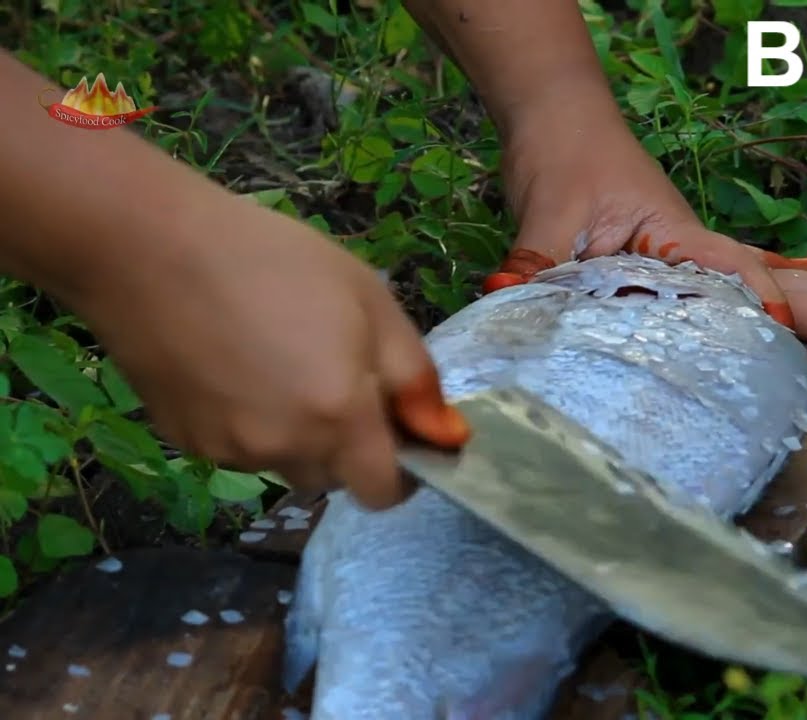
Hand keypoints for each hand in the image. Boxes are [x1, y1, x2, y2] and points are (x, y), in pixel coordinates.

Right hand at [82, 203, 468, 509]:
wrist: (152, 247)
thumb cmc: (276, 261)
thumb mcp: (371, 301)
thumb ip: (414, 377)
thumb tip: (442, 433)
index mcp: (339, 417)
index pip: (383, 493)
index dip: (400, 471)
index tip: (396, 431)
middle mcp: (285, 449)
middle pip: (335, 478)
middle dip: (347, 445)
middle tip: (335, 377)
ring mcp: (230, 450)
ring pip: (285, 463)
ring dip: (297, 435)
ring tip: (278, 363)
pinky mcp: (185, 441)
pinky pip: (237, 449)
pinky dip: (247, 424)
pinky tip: (233, 366)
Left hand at [481, 100, 806, 345]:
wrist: (561, 117)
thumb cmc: (559, 158)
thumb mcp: (544, 216)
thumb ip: (534, 264)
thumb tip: (508, 296)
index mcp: (672, 235)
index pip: (729, 272)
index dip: (760, 302)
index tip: (793, 328)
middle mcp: (696, 242)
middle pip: (775, 277)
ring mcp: (697, 246)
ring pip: (774, 273)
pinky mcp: (686, 249)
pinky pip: (749, 271)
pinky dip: (786, 281)